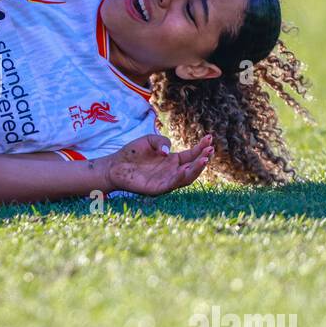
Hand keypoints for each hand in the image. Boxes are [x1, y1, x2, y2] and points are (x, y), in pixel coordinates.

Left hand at [95, 134, 214, 195]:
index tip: (210, 138)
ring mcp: (166, 180)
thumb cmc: (132, 153)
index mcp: (172, 160)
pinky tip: (185, 170)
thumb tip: (168, 152)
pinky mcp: (157, 188)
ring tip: (204, 159)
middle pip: (193, 167)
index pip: (191, 154)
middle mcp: (172, 171)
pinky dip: (179, 178)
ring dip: (196, 170)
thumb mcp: (149, 140)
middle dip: (203, 159)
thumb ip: (161, 141)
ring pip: (186, 178)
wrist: (115, 165)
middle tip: (210, 150)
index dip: (201, 147)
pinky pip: (171, 185)